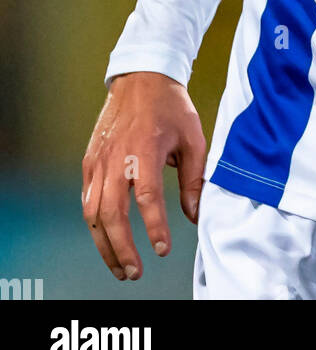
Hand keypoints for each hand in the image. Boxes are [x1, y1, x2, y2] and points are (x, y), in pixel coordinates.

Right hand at [81, 71, 205, 281]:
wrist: (142, 77)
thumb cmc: (171, 107)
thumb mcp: (193, 138)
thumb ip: (193, 179)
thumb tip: (195, 215)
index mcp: (145, 150)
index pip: (147, 198)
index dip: (154, 227)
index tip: (162, 250)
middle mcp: (117, 158)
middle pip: (112, 213)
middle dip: (122, 248)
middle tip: (135, 272)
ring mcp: (99, 160)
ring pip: (93, 213)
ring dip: (104, 244)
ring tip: (119, 266)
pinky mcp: (90, 161)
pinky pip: (87, 199)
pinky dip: (94, 223)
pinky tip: (105, 239)